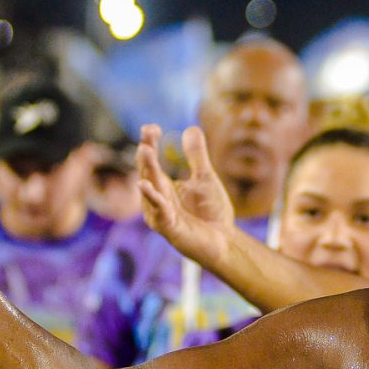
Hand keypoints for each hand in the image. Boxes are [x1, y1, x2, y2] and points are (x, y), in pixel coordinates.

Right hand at [136, 124, 235, 267]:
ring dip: (147, 169)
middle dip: (146, 153)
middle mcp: (156, 198)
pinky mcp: (168, 228)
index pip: (151, 161)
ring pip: (149, 189)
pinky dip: (152, 198)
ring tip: (145, 150)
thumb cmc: (211, 213)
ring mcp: (160, 213)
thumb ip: (197, 156)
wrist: (224, 241)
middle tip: (147, 135)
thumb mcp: (205, 177)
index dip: (149, 143)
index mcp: (163, 186)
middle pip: (147, 172)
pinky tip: (144, 184)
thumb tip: (191, 128)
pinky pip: (158, 211)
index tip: (151, 127)